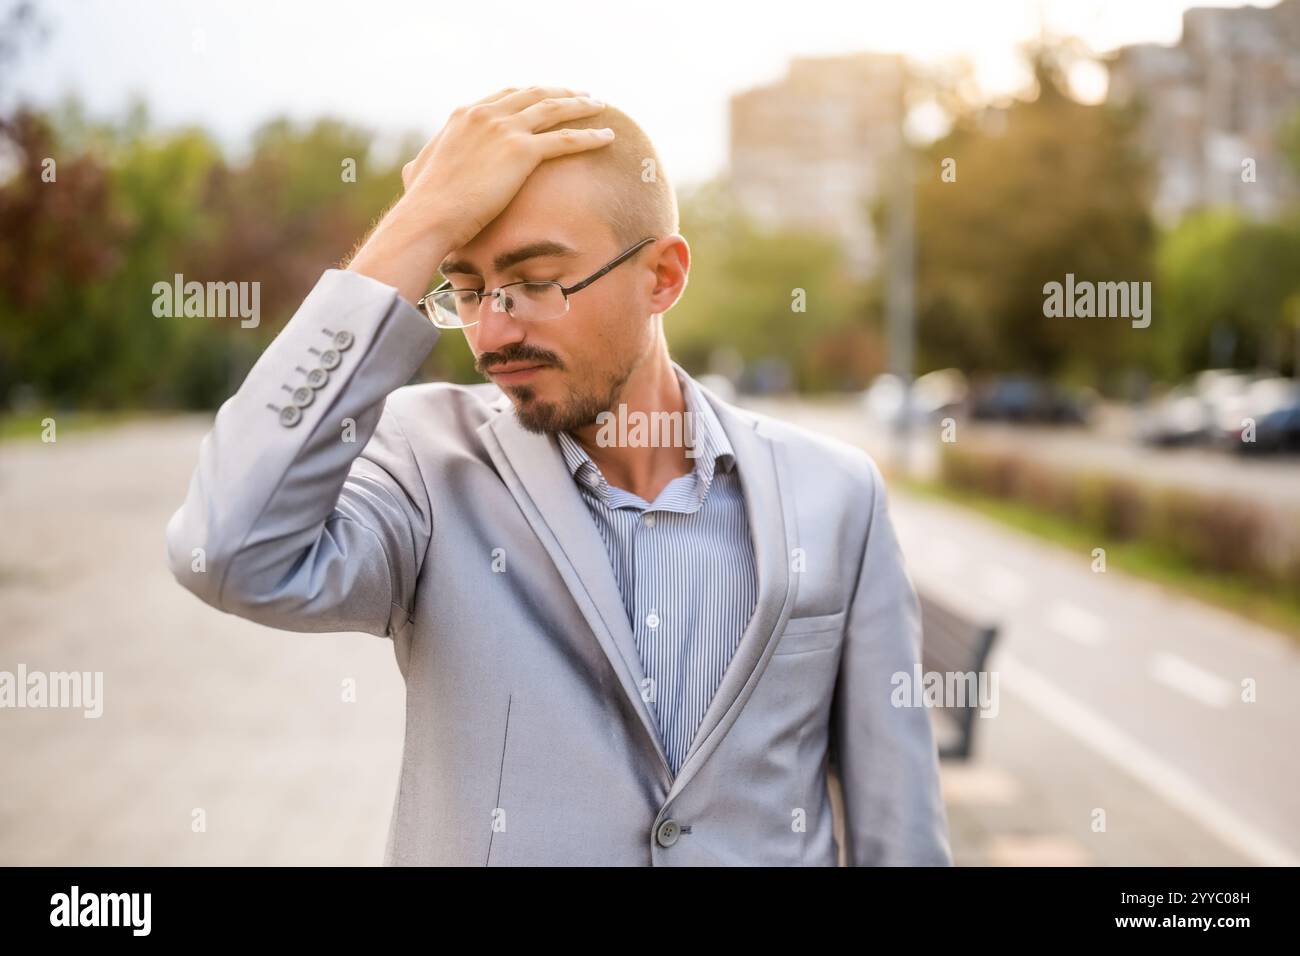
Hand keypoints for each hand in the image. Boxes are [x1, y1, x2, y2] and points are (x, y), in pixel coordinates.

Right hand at [403, 86, 612, 248]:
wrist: (429, 216)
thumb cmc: (423, 204)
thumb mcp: (417, 172)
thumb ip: (423, 163)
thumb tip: (412, 170)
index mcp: (464, 115)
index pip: (505, 96)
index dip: (530, 95)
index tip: (546, 97)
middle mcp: (486, 114)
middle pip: (534, 94)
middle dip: (561, 92)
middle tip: (581, 95)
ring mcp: (505, 129)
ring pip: (555, 109)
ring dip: (581, 105)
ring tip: (600, 107)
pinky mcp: (521, 151)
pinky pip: (566, 139)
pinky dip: (590, 136)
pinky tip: (608, 137)